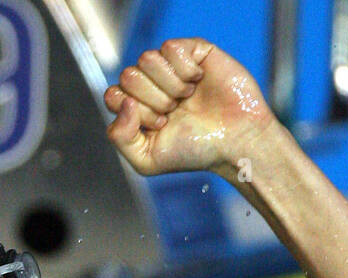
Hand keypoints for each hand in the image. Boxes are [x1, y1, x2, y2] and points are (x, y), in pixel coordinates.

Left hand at [104, 39, 276, 176]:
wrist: (235, 141)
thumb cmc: (194, 151)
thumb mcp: (146, 160)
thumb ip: (120, 137)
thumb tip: (124, 102)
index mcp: (136, 106)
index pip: (113, 95)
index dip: (134, 111)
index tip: (158, 124)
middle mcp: (150, 84)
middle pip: (128, 76)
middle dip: (153, 100)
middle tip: (174, 112)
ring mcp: (171, 66)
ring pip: (146, 59)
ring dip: (169, 85)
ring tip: (187, 98)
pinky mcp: (193, 51)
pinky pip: (170, 48)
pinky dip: (185, 70)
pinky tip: (198, 81)